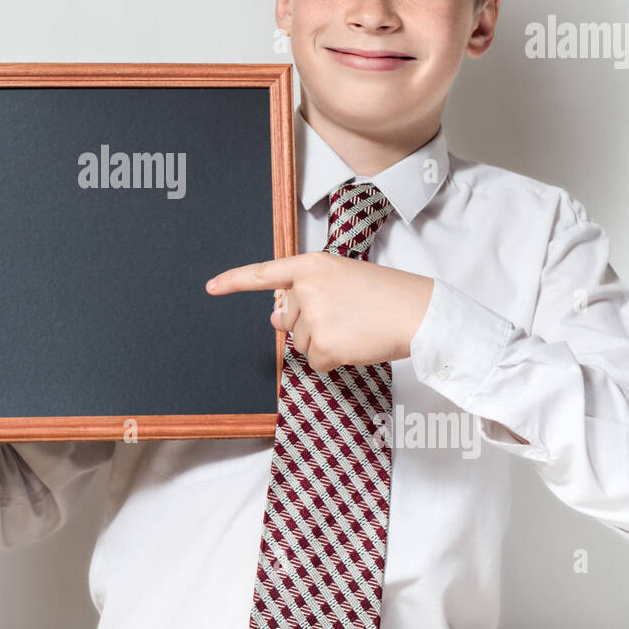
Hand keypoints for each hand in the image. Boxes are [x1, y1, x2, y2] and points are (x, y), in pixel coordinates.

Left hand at [205, 252, 433, 371]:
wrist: (418, 312)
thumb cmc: (386, 295)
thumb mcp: (341, 281)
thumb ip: (305, 295)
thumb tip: (272, 321)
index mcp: (311, 265)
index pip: (264, 273)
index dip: (234, 281)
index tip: (210, 287)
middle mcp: (305, 288)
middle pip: (289, 320)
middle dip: (312, 323)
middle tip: (348, 314)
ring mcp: (312, 317)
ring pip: (302, 343)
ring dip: (326, 342)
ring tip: (356, 326)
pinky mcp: (322, 345)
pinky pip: (316, 362)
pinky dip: (335, 360)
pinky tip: (356, 344)